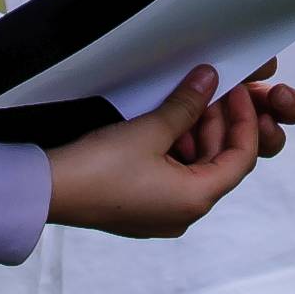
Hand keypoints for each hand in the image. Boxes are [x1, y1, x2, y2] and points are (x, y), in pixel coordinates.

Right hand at [46, 63, 294, 236]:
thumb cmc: (99, 168)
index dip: (245, 120)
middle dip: (215, 123)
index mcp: (195, 200)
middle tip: (207, 87)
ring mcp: (163, 213)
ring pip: (195, 167)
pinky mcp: (143, 207)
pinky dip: (175, 148)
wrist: (48, 191)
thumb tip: (209, 80)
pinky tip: (164, 122)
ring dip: (194, 133)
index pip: (241, 158)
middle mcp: (185, 213)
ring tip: (182, 101)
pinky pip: (173, 175)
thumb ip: (186, 104)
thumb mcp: (150, 129)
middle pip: (219, 162)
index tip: (236, 91)